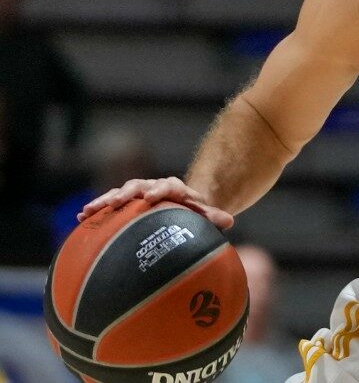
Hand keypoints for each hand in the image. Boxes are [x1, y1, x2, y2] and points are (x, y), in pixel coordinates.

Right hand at [78, 177, 234, 229]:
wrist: (184, 204)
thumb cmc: (194, 212)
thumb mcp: (205, 213)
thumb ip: (214, 217)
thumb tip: (229, 221)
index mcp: (175, 188)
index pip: (168, 185)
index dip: (160, 190)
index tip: (151, 198)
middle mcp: (154, 187)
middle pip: (139, 185)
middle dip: (126, 193)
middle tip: (114, 203)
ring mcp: (139, 193)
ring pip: (120, 193)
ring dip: (105, 200)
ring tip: (89, 211)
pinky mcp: (127, 202)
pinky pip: (110, 203)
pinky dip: (98, 208)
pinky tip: (82, 217)